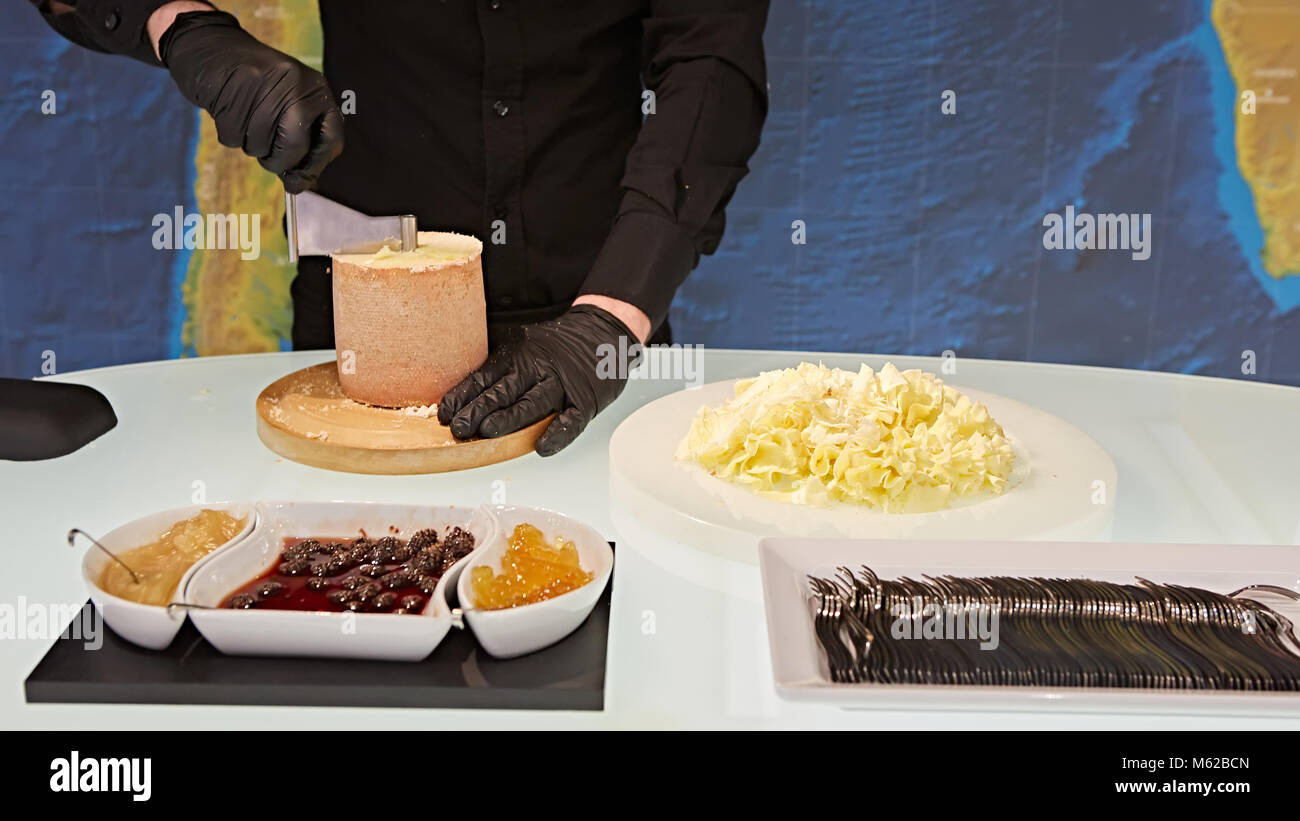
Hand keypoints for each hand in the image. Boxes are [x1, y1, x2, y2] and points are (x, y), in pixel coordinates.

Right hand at [159, 10, 342, 192]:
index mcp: (316, 89)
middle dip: (278, 162)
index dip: (316, 165)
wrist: (210, 45)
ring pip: (260, 147)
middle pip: (294, 149)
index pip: (331, 139)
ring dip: (249, 145)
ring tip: (245, 118)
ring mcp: (262, 88)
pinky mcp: (230, 93)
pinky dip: (229, 136)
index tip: (301, 177)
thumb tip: (301, 184)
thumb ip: (300, 138)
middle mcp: (295, 86)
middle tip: (268, 156)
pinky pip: (232, 140)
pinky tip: (229, 112)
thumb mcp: (288, 101)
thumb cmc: (255, 84)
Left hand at [437, 305, 638, 455]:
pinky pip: (570, 420)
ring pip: (532, 404)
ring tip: (488, 433)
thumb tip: (464, 390)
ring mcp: (562, 385)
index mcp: (518, 356)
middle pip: (503, 391)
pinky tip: (542, 447)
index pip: (483, 378)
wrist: (604, 330)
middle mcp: (537, 369)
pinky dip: (557, 433)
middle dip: (478, 410)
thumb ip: (498, 364)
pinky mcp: (585, 400)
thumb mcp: (523, 344)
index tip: (446, 414)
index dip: (462, 397)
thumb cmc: (559, 345)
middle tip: (459, 428)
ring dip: (509, 419)